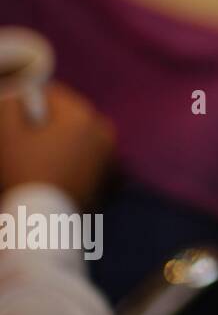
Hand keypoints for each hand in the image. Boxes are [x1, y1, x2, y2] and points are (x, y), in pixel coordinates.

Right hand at [0, 82, 115, 206]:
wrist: (45, 221)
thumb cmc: (24, 172)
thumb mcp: (8, 134)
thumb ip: (10, 105)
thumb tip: (17, 94)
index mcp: (82, 115)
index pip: (54, 93)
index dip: (31, 99)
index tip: (17, 113)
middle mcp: (103, 130)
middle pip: (70, 114)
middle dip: (49, 121)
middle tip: (27, 138)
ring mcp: (110, 154)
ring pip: (80, 134)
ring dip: (62, 139)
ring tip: (39, 156)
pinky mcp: (110, 175)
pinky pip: (89, 156)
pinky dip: (74, 157)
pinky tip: (54, 170)